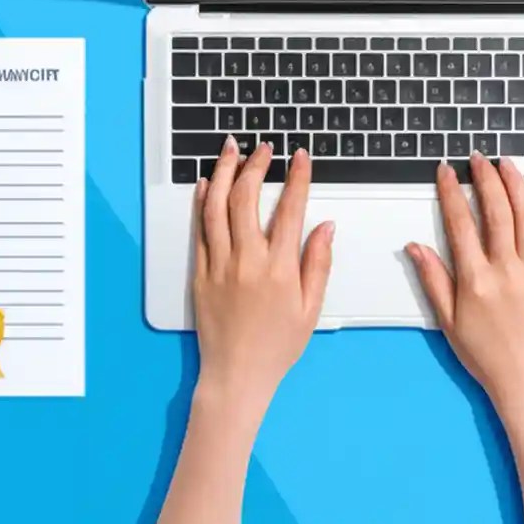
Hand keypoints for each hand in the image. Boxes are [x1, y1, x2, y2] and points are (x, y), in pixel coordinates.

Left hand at [191, 137, 333, 411]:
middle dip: (256, 165)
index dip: (297, 178)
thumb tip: (325, 226)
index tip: (300, 157)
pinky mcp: (200, 273)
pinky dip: (202, 201)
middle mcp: (247, 261)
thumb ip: (318, 263)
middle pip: (247, 198)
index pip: (291, 210)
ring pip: (217, 206)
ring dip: (225, 172)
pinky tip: (208, 183)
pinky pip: (199, 229)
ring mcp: (219, 265)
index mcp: (279, 269)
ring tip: (232, 150)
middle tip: (264, 148)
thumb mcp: (311, 308)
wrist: (236, 374)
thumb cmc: (277, 346)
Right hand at [405, 154, 523, 411]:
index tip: (446, 171)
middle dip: (484, 178)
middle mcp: (505, 270)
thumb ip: (433, 279)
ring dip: (516, 183)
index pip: (460, 224)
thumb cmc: (485, 355)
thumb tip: (415, 246)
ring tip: (507, 162)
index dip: (451, 192)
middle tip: (478, 158)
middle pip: (495, 211)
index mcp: (475, 280)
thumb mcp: (448, 321)